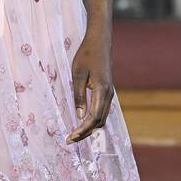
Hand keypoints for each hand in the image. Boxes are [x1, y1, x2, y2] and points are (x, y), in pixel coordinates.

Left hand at [66, 21, 113, 143]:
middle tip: (70, 140)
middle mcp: (109, 95)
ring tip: (75, 134)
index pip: (93, 118)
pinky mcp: (107, 91)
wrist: (100, 41)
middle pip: (99, 122)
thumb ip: (79, 96)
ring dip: (89, 128)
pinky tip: (82, 122)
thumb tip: (80, 116)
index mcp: (102, 90)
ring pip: (102, 118)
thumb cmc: (87, 54)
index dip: (82, 130)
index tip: (70, 137)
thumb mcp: (78, 74)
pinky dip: (93, 120)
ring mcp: (110, 93)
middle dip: (85, 133)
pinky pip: (102, 111)